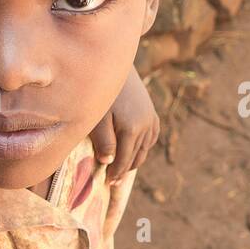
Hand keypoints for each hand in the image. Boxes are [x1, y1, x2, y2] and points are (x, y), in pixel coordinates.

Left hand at [90, 67, 159, 181]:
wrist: (115, 66)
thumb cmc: (102, 93)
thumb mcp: (97, 118)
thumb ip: (103, 141)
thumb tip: (108, 162)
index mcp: (131, 129)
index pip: (123, 159)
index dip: (115, 173)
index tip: (106, 182)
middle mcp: (145, 126)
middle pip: (135, 156)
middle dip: (123, 170)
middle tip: (112, 181)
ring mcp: (151, 119)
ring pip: (144, 149)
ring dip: (134, 160)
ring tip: (121, 169)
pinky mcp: (152, 113)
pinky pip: (151, 137)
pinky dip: (143, 147)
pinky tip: (134, 151)